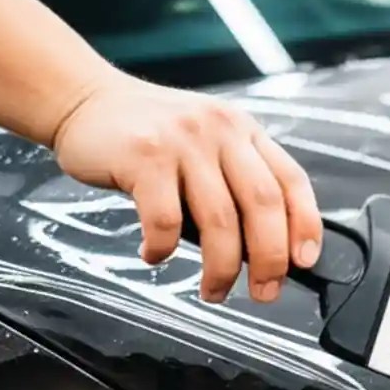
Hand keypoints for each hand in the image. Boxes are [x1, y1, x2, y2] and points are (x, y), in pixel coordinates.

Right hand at [51, 72, 322, 303]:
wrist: (84, 98)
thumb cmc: (147, 134)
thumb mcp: (206, 143)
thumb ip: (235, 181)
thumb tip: (264, 250)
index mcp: (243, 130)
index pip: (291, 180)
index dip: (305, 225)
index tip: (305, 262)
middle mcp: (220, 130)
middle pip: (263, 204)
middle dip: (270, 258)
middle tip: (264, 292)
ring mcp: (183, 140)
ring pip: (220, 220)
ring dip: (222, 267)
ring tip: (214, 291)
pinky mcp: (144, 155)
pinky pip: (166, 219)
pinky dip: (165, 248)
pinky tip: (155, 255)